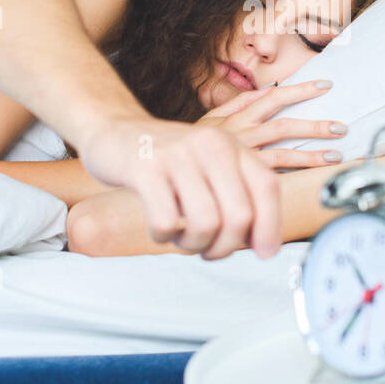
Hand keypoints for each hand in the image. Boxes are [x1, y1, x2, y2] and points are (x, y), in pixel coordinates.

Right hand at [74, 116, 280, 259]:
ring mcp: (178, 155)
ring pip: (205, 224)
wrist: (113, 130)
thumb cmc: (167, 160)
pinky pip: (166, 222)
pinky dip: (163, 237)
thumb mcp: (209, 165)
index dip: (271, 226)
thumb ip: (237, 196)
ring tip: (181, 238)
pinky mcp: (145, 168)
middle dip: (226, 246)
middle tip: (208, 250)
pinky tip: (158, 229)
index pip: (267, 187)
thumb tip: (264, 245)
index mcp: (231, 145)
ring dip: (193, 245)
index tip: (264, 253)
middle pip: (239, 215)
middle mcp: (210, 145)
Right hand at [196, 79, 346, 169]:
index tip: (325, 84)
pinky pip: (267, 176)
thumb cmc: (185, 145)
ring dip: (311, 153)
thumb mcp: (209, 121)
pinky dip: (287, 177)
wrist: (150, 158)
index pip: (271, 96)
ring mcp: (237, 156)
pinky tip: (307, 178)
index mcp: (234, 117)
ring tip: (335, 155)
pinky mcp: (236, 178)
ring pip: (281, 151)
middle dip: (314, 125)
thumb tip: (267, 92)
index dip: (300, 90)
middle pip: (282, 124)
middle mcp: (238, 134)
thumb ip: (237, 105)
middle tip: (341, 128)